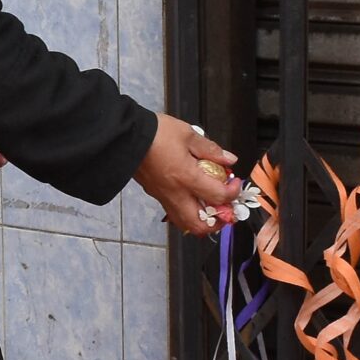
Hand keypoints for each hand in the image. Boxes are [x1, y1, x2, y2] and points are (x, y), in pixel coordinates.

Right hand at [134, 113, 241, 235]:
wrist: (125, 137)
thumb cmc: (156, 133)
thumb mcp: (188, 134)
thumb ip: (210, 149)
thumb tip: (229, 159)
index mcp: (186, 178)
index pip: (218, 197)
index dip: (233, 192)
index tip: (234, 182)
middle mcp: (175, 193)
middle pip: (200, 225)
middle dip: (218, 222)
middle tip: (226, 208)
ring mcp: (164, 197)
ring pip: (185, 224)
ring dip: (202, 221)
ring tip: (211, 207)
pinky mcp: (155, 195)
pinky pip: (175, 214)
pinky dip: (188, 212)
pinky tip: (193, 197)